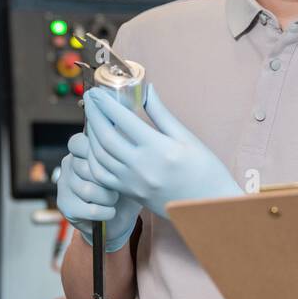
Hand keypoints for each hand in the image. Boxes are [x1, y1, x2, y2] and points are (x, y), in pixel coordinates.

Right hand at [57, 132, 140, 251]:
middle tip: (117, 187)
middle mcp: (69, 165)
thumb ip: (124, 152)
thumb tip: (128, 137)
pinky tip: (110, 212)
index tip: (112, 164)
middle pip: (87, 168)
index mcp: (81, 150)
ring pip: (89, 190)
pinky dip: (106, 213)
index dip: (95, 153)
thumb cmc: (126, 187)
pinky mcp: (65, 206)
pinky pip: (91, 209)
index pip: (77, 142)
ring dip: (109, 199)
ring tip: (114, 200)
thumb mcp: (129, 167)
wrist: (118, 219)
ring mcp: (64, 185)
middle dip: (109, 181)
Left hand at [83, 83, 240, 217]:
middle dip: (94, 114)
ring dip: (91, 134)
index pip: (124, 120)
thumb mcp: (187, 138)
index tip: (97, 91)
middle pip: (106, 136)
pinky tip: (96, 146)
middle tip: (89, 99)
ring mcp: (133, 182)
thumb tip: (147, 90)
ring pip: (100, 156)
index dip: (107, 104)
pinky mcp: (131, 193)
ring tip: (92, 118)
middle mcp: (142, 166)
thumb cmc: (205, 170)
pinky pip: (102, 175)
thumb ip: (162, 114)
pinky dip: (94, 158)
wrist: (208, 207)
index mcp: (159, 148)